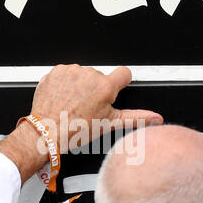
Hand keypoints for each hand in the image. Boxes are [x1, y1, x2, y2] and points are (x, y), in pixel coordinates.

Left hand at [29, 64, 162, 145]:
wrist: (47, 131)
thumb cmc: (75, 129)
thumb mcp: (109, 124)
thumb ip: (137, 118)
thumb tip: (155, 118)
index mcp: (105, 86)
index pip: (124, 73)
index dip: (121, 82)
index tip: (115, 89)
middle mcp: (89, 75)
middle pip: (100, 76)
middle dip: (96, 88)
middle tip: (87, 106)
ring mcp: (72, 71)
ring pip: (82, 75)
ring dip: (80, 85)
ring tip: (73, 103)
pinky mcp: (57, 71)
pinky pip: (66, 73)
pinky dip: (64, 83)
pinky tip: (63, 98)